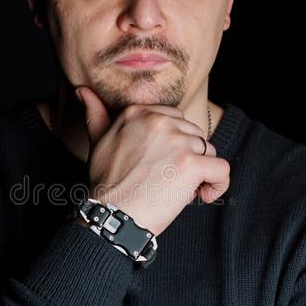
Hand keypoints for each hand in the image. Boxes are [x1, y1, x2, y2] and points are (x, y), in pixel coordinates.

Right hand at [75, 86, 229, 235]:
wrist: (112, 216)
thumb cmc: (106, 183)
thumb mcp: (97, 141)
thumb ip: (95, 113)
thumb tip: (83, 90)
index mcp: (139, 112)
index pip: (176, 121)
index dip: (173, 146)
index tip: (158, 166)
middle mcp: (159, 121)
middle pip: (194, 136)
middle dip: (187, 159)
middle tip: (165, 181)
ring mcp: (177, 142)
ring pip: (209, 152)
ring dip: (200, 173)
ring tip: (178, 190)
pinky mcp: (191, 165)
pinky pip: (222, 170)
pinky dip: (218, 185)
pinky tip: (202, 196)